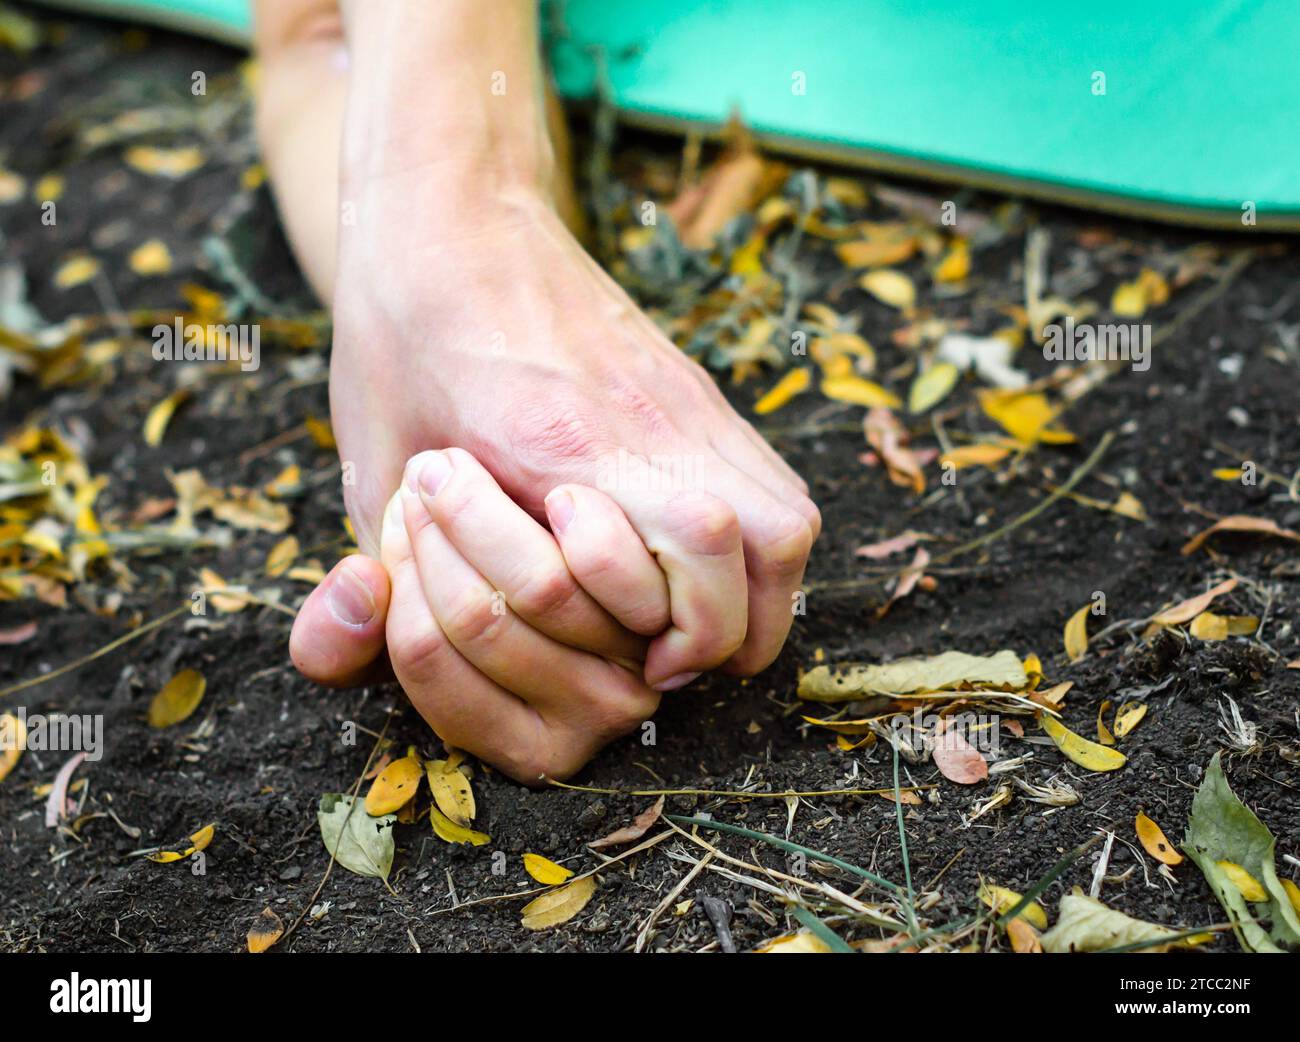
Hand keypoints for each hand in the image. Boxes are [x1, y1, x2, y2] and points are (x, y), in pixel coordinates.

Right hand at [293, 451, 665, 781]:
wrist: (586, 544)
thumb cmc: (491, 585)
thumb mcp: (406, 617)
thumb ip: (344, 636)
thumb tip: (360, 592)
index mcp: (518, 746)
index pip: (425, 652)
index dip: (400, 571)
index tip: (397, 509)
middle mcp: (583, 730)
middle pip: (480, 617)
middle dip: (437, 531)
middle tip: (424, 475)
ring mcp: (637, 680)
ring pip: (538, 587)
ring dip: (483, 511)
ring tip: (462, 470)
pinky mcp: (676, 623)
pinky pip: (598, 562)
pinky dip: (567, 519)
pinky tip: (549, 492)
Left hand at [323, 181, 818, 687]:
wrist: (453, 214)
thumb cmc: (400, 335)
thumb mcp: (367, 454)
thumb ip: (373, 556)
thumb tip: (355, 641)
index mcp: (564, 439)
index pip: (696, 545)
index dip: (686, 634)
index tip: (644, 670)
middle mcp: (649, 419)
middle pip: (768, 539)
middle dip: (731, 631)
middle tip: (669, 662)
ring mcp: (684, 401)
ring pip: (787, 516)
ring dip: (755, 593)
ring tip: (695, 627)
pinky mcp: (694, 392)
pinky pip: (771, 483)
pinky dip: (755, 547)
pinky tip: (696, 568)